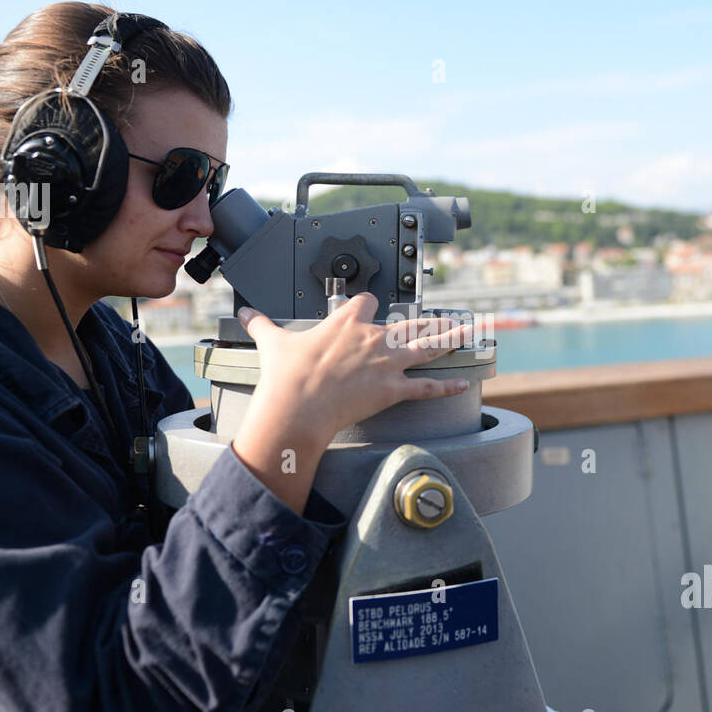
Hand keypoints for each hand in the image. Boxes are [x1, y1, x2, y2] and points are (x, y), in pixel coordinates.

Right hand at [227, 294, 471, 515]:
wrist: (296, 408)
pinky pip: (427, 387)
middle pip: (409, 322)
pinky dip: (447, 386)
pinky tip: (463, 382)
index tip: (372, 306)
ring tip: (467, 332)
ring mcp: (386, 363)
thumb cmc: (287, 377)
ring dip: (449, 339)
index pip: (366, 303)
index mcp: (346, 323)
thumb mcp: (272, 343)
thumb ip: (261, 325)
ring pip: (427, 346)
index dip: (370, 305)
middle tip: (445, 317)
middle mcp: (372, 338)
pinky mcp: (394, 390)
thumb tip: (244, 312)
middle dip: (428, 320)